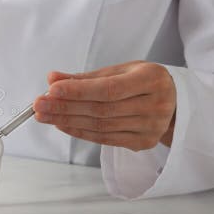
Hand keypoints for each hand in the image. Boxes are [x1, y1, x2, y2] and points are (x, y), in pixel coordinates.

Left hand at [33, 61, 176, 150]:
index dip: (78, 90)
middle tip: (38, 104)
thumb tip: (53, 78)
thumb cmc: (142, 82)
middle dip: (65, 107)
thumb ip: (85, 77)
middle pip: (101, 109)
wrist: (174, 102)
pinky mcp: (143, 143)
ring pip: (100, 126)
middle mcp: (155, 104)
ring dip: (67, 120)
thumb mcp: (119, 71)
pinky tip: (61, 124)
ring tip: (44, 115)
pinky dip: (79, 131)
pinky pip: (104, 139)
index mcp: (152, 79)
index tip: (52, 89)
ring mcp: (151, 127)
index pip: (109, 89)